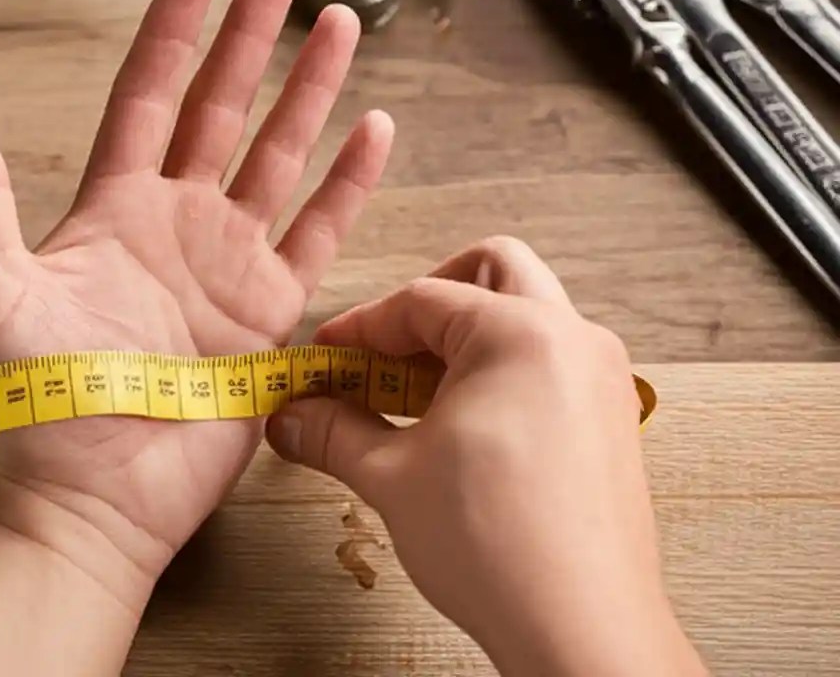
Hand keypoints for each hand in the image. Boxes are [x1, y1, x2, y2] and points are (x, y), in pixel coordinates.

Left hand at [0, 0, 393, 606]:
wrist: (94, 491)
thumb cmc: (34, 402)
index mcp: (112, 208)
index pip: (147, 97)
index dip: (171, 35)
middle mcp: (176, 224)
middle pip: (220, 110)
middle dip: (250, 40)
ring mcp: (228, 265)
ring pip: (278, 158)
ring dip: (307, 92)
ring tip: (337, 27)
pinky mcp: (270, 314)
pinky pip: (318, 232)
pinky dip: (348, 182)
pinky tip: (371, 130)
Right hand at [265, 237, 705, 676]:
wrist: (579, 628)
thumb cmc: (501, 549)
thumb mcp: (392, 477)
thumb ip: (335, 430)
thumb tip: (294, 415)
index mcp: (521, 335)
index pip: (421, 300)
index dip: (360, 326)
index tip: (324, 354)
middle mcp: (573, 341)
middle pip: (492, 273)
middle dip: (427, 301)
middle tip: (383, 349)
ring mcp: (600, 380)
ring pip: (526, 317)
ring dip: (464, 340)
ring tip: (411, 396)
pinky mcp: (608, 420)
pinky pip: (548, 364)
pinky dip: (498, 373)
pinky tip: (457, 429)